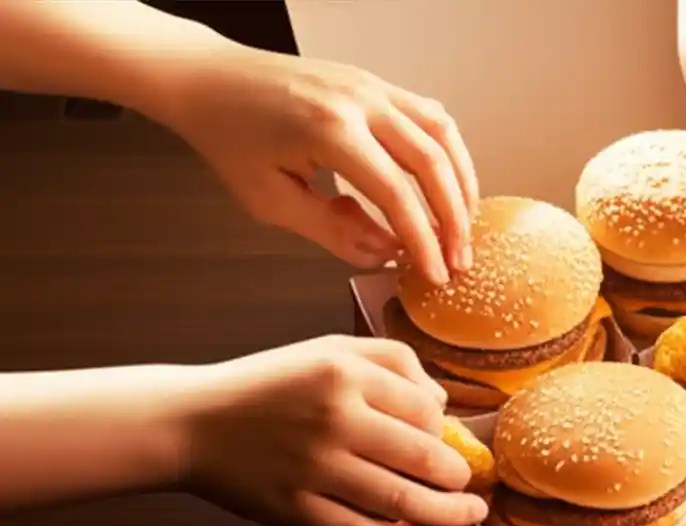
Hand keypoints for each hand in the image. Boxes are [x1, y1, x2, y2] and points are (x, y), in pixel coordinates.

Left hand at [160, 42, 479, 283]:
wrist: (211, 80)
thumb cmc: (231, 137)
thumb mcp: (270, 200)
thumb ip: (332, 230)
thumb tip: (384, 253)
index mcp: (329, 130)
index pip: (395, 194)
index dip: (422, 241)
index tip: (435, 274)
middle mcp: (359, 101)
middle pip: (431, 163)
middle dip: (453, 219)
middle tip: (460, 260)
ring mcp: (372, 86)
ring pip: (441, 134)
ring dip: (461, 183)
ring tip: (464, 225)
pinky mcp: (376, 84)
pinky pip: (429, 116)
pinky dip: (448, 153)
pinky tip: (449, 184)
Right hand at [185, 335, 486, 525]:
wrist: (193, 423)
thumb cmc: (271, 385)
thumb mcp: (330, 350)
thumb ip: (393, 361)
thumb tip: (443, 403)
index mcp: (344, 374)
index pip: (426, 410)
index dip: (448, 432)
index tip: (451, 444)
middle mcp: (332, 419)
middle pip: (424, 459)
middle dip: (458, 479)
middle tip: (471, 487)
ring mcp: (312, 469)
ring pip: (401, 502)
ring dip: (445, 514)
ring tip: (466, 515)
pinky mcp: (294, 510)